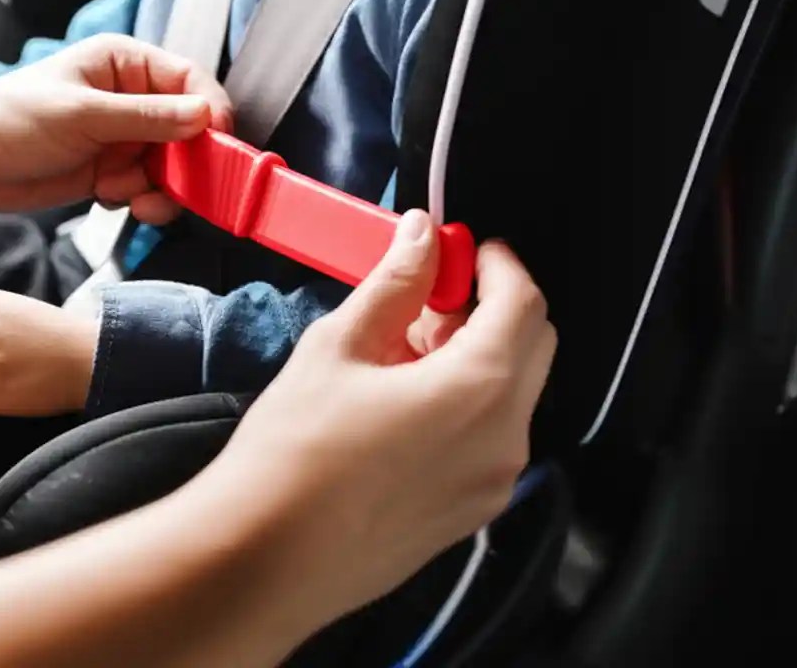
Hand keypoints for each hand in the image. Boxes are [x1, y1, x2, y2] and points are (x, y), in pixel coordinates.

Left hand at [0, 34, 232, 221]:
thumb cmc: (9, 120)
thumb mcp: (83, 115)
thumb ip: (147, 117)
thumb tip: (203, 115)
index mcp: (125, 65)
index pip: (190, 82)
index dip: (209, 112)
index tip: (216, 144)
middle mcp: (131, 99)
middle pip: (189, 131)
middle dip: (181, 162)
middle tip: (171, 183)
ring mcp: (123, 138)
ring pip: (173, 166)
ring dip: (157, 187)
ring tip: (122, 192)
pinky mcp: (114, 171)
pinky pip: (150, 188)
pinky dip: (139, 200)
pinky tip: (108, 198)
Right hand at [203, 210, 556, 632]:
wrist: (266, 560)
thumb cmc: (294, 454)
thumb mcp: (340, 347)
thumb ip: (394, 284)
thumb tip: (420, 238)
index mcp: (480, 389)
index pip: (522, 302)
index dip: (497, 264)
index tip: (466, 248)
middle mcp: (504, 440)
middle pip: (531, 347)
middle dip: (489, 309)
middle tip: (428, 296)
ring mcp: (492, 484)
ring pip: (509, 395)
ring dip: (474, 357)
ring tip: (399, 353)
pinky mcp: (469, 513)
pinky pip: (489, 440)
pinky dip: (465, 404)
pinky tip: (401, 403)